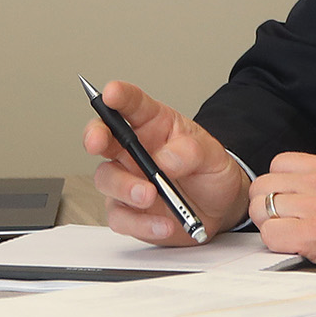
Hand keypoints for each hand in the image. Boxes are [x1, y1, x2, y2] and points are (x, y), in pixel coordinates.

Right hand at [83, 80, 250, 244]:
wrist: (221, 208)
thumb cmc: (211, 171)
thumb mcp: (212, 154)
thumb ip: (190, 152)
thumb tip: (164, 160)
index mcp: (153, 125)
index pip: (132, 105)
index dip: (119, 96)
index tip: (111, 92)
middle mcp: (133, 151)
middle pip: (101, 137)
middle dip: (94, 136)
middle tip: (98, 141)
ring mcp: (127, 181)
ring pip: (106, 179)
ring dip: (125, 187)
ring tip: (150, 195)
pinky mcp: (129, 212)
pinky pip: (121, 217)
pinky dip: (141, 223)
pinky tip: (164, 223)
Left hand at [247, 152, 315, 282]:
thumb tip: (284, 186)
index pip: (278, 163)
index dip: (277, 185)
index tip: (286, 202)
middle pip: (263, 185)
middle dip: (266, 206)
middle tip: (283, 223)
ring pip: (262, 209)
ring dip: (269, 226)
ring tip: (290, 236)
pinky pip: (271, 233)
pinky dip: (276, 243)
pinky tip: (296, 247)